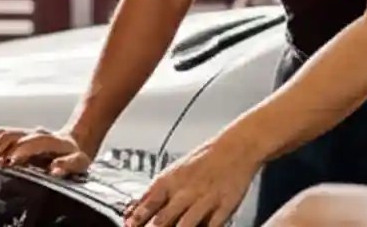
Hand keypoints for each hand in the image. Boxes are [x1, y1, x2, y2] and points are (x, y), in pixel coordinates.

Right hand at [0, 126, 92, 176]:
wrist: (75, 142)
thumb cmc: (75, 156)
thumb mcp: (79, 162)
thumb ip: (68, 165)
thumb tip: (55, 169)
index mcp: (51, 140)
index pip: (33, 142)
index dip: (21, 151)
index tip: (9, 162)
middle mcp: (36, 134)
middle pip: (13, 135)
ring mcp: (27, 134)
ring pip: (5, 133)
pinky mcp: (20, 136)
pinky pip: (1, 134)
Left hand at [124, 136, 260, 226]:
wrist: (237, 147)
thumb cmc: (205, 158)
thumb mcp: (175, 172)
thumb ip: (156, 193)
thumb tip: (134, 211)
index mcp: (170, 181)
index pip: (146, 205)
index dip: (136, 220)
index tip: (130, 226)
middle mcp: (186, 191)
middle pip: (162, 220)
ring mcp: (205, 200)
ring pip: (185, 226)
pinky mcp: (224, 207)